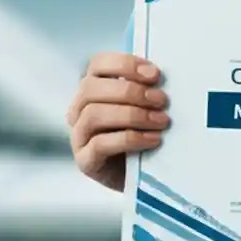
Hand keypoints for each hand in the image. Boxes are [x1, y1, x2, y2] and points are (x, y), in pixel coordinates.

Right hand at [67, 52, 170, 190]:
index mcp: (92, 88)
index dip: (125, 64)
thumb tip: (162, 74)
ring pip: (94, 114)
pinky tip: (153, 139)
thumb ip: (146, 88)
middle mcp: (78, 109)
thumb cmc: (145, 132)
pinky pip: (100, 144)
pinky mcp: (85, 161)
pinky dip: (130, 139)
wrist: (143, 176)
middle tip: (161, 100)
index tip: (155, 74)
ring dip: (132, 115)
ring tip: (161, 121)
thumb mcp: (145, 106)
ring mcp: (78, 136)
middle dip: (130, 91)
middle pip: (91, 88)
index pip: (98, 64)